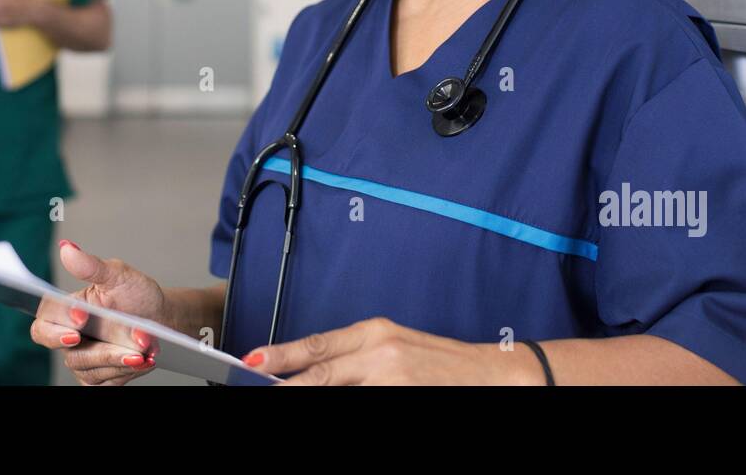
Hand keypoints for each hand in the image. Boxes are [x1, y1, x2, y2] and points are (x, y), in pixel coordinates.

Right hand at [30, 241, 170, 385]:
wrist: (162, 319)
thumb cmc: (136, 295)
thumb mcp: (118, 275)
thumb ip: (91, 266)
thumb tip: (67, 248)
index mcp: (67, 310)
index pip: (46, 320)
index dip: (58, 323)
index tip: (82, 317)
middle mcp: (70, 338)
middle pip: (68, 351)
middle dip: (101, 348)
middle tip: (129, 342)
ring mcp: (83, 360)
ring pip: (90, 368)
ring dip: (120, 357)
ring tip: (144, 347)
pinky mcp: (99, 377)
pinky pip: (106, 381)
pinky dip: (126, 370)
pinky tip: (143, 359)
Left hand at [244, 317, 541, 384]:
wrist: (494, 374)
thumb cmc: (443, 362)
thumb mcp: (396, 346)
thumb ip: (356, 355)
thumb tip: (311, 369)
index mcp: (376, 332)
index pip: (318, 344)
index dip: (282, 355)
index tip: (251, 361)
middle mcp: (382, 354)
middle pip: (320, 375)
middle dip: (284, 386)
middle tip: (255, 387)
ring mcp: (393, 382)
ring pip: (336, 395)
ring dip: (310, 399)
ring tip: (285, 399)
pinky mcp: (404, 401)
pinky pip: (363, 411)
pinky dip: (344, 412)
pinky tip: (328, 408)